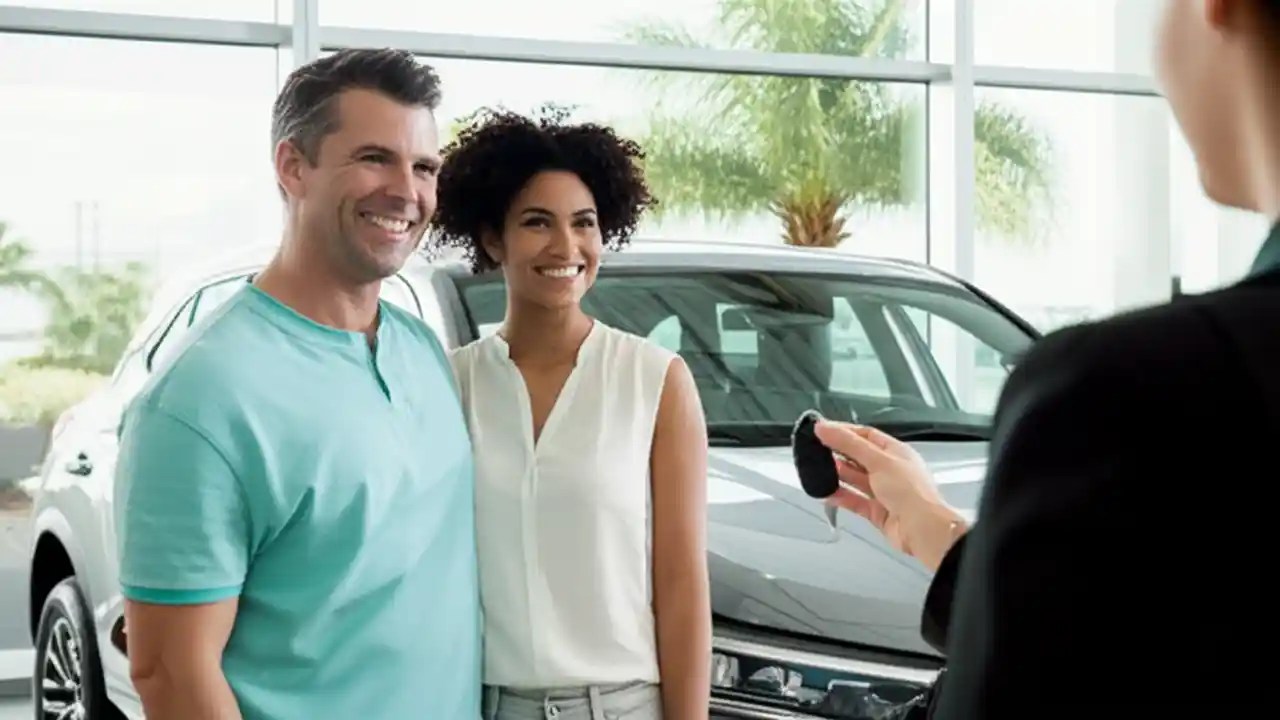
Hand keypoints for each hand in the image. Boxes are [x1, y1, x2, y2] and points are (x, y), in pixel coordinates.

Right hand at [814, 421, 966, 570]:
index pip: (866, 435)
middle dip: (838, 453)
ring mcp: (884, 492)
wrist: (923, 529)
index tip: (823, 430)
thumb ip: (849, 443)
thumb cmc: (912, 492)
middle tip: (817, 450)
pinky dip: (840, 496)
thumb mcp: (878, 460)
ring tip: (818, 470)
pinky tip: (827, 493)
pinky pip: (854, 500)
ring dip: (838, 475)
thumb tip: (825, 427)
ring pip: (855, 479)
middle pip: (859, 457)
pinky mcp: (877, 511)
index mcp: (896, 452)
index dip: (844, 432)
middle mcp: (891, 471)